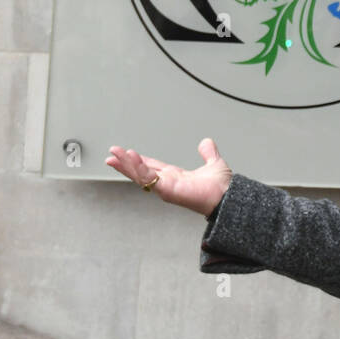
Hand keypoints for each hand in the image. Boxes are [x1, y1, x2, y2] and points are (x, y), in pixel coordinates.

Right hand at [105, 138, 232, 217]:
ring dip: (126, 164)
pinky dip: (138, 168)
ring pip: (140, 175)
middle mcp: (168, 183)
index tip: (126, 153)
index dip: (137, 160)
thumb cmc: (222, 187)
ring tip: (115, 154)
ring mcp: (165, 187)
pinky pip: (148, 179)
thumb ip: (208, 153)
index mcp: (175, 176)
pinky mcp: (167, 190)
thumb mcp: (213, 163)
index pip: (151, 167)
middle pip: (140, 171)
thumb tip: (206, 142)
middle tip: (112, 154)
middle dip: (125, 163)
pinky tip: (131, 158)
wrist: (228, 195)